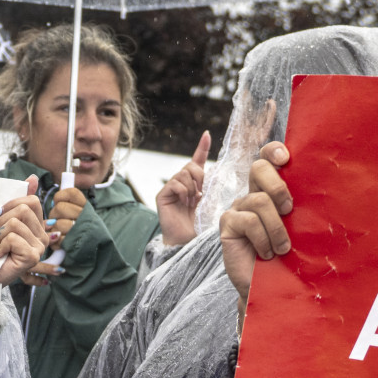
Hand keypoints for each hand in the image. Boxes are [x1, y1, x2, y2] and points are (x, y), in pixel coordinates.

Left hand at [0, 177, 60, 286]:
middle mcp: (42, 235)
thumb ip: (16, 202)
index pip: (31, 201)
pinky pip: (13, 239)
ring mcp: (40, 247)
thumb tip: (33, 178)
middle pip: (23, 210)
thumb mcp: (2, 222)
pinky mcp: (33, 256)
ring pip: (15, 224)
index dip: (10, 204)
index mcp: (37, 225)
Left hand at [51, 183, 86, 240]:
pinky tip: (61, 242)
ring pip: (58, 225)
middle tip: (57, 220)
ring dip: (55, 230)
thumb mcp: (78, 212)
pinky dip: (56, 243)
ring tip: (59, 233)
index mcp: (86, 206)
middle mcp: (86, 216)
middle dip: (54, 215)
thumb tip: (50, 198)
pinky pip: (58, 240)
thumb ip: (66, 203)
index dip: (60, 197)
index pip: (71, 192)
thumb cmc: (80, 229)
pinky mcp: (74, 244)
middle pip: (60, 208)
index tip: (59, 203)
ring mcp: (80, 230)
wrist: (94, 250)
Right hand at [155, 132, 210, 246]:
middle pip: (191, 165)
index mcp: (195, 183)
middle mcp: (181, 183)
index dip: (202, 147)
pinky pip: (175, 183)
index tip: (206, 134)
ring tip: (194, 201)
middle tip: (202, 193)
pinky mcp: (162, 195)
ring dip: (193, 186)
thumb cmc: (202, 226)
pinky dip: (183, 192)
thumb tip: (214, 170)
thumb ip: (212, 187)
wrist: (188, 242)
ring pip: (183, 173)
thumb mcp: (212, 203)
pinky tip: (185, 203)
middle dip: (200, 175)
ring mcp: (170, 189)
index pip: (197, 161)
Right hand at [217, 140, 293, 301]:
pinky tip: (266, 252)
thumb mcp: (297, 229)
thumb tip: (323, 190)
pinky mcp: (227, 223)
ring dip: (277, 228)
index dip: (273, 150)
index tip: (286, 158)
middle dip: (279, 186)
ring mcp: (237, 208)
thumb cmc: (286, 258)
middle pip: (259, 167)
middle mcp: (251, 195)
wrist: (268, 287)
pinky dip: (263, 238)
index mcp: (268, 191)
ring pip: (260, 201)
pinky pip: (249, 221)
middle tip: (289, 210)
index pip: (266, 158)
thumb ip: (297, 208)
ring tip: (281, 248)